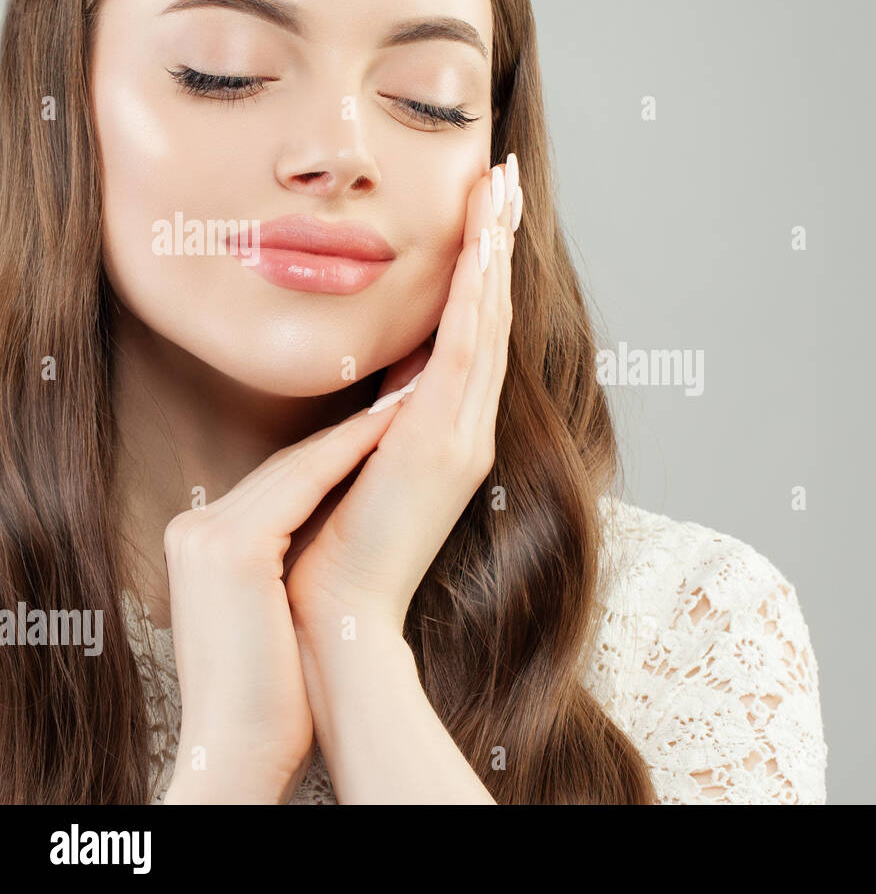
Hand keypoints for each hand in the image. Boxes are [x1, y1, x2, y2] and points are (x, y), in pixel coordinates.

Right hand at [160, 400, 405, 802]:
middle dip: (353, 431)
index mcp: (202, 541)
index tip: (389, 422)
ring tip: (412, 395)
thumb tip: (329, 534)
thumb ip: (281, 561)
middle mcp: (197, 528)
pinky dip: (350, 453)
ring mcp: (208, 534)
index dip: (340, 451)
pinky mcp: (232, 548)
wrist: (236, 750)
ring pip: (300, 464)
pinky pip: (304, 483)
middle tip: (408, 390)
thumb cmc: (269, 691)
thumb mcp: (269, 609)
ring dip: (361, 430)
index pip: (281, 482)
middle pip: (290, 465)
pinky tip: (394, 428)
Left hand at [285, 155, 520, 635]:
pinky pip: (467, 353)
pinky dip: (477, 297)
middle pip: (492, 313)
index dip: (481, 266)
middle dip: (498, 240)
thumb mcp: (366, 463)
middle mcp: (468, 426)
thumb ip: (386, 417)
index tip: (482, 208)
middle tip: (505, 174)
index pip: (471, 331)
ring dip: (494, 251)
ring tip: (501, 188)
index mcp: (449, 430)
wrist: (338, 613)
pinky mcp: (444, 445)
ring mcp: (463, 435)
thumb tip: (389, 373)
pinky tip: (482, 246)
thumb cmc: (338, 545)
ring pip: (488, 321)